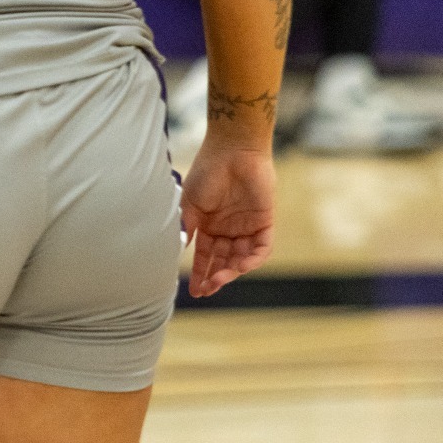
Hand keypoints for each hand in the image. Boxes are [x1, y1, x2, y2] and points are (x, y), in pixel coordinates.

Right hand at [180, 138, 274, 296]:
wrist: (233, 151)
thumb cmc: (207, 172)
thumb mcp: (190, 203)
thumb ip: (188, 227)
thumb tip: (179, 252)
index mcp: (208, 225)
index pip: (205, 255)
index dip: (200, 273)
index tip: (194, 291)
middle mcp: (227, 229)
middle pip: (223, 260)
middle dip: (215, 277)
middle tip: (206, 290)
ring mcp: (246, 227)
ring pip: (241, 258)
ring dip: (232, 271)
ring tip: (220, 280)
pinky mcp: (264, 223)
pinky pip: (261, 248)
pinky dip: (253, 259)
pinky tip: (241, 266)